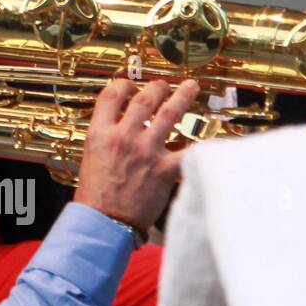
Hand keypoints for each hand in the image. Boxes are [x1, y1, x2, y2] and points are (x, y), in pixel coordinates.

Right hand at [74, 78, 200, 236]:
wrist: (104, 221)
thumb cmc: (95, 193)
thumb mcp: (90, 156)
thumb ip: (105, 137)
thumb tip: (122, 125)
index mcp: (100, 133)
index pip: (111, 96)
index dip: (122, 84)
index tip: (129, 84)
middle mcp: (124, 136)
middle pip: (144, 99)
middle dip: (156, 88)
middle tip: (163, 85)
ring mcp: (146, 151)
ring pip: (169, 114)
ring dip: (182, 97)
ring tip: (191, 87)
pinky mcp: (165, 169)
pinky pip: (190, 151)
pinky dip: (205, 143)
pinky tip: (214, 135)